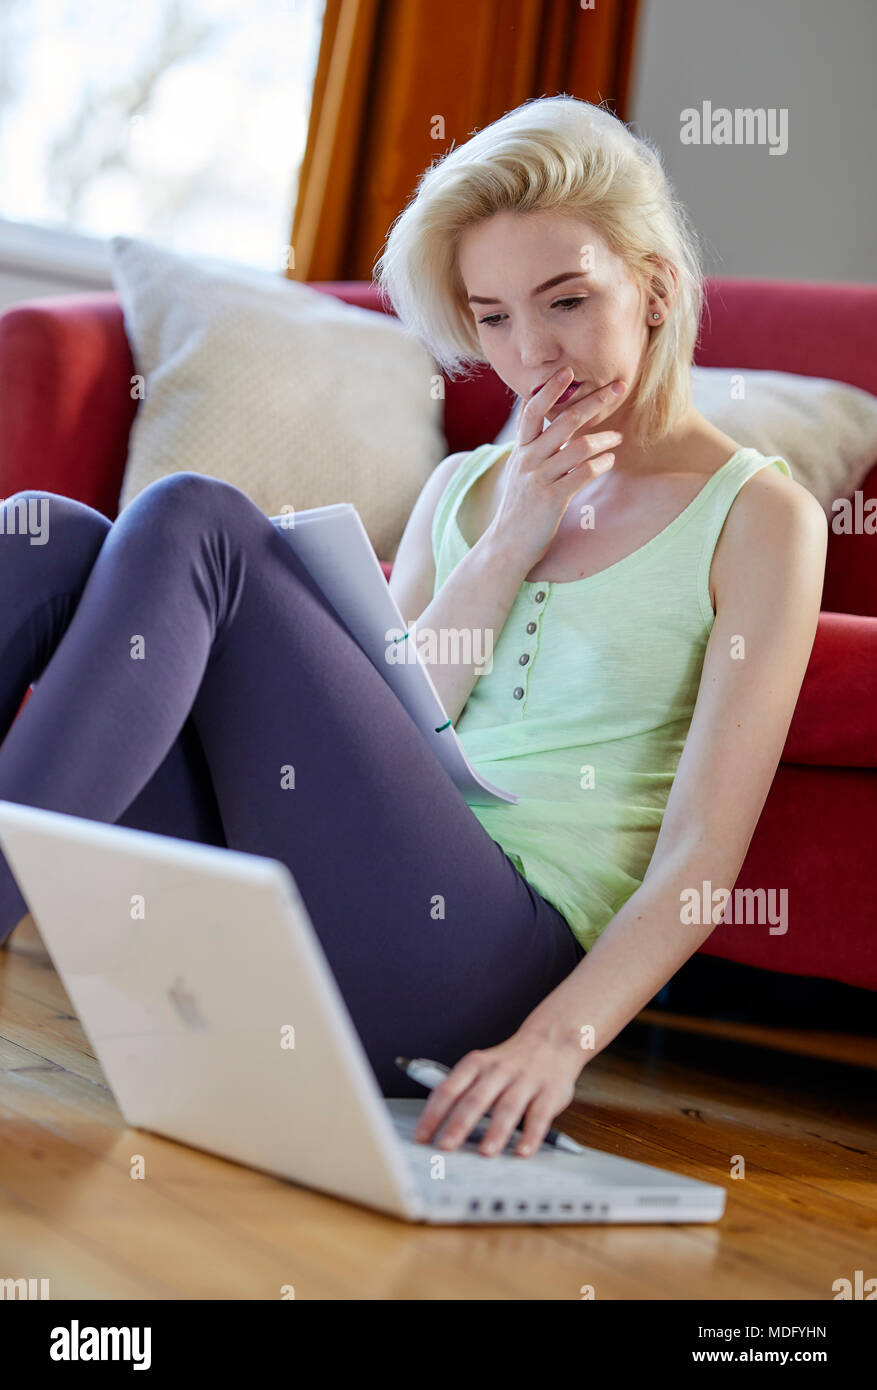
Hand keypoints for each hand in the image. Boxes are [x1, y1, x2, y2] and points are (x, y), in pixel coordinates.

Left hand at [411, 1031, 583, 1157]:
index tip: (421, 1138)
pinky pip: (539, 1115)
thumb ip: (463, 1091)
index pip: (449, 1089)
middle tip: (445, 1148)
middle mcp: (499, 1071)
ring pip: (508, 1106)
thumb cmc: (508, 1063)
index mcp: (476, 1064)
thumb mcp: (481, 1066)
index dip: (433, 1114)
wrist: (551, 1040)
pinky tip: (523, 1151)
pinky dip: (531, 1135)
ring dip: (496, 1130)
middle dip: (459, 1125)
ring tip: (485, 1153)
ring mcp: (525, 1080)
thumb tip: (436, 1127)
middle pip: (475, 1099)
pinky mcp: (549, 1092)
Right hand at [484, 372, 625, 575]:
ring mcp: (539, 479)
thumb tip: (543, 419)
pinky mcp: (552, 499)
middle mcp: (527, 460)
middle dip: (594, 401)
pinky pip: (583, 473)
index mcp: (520, 450)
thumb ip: (532, 445)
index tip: (568, 371)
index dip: (550, 389)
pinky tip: (609, 462)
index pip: (533, 410)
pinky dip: (601, 464)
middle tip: (616, 388)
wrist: (507, 545)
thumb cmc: (520, 507)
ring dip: (605, 438)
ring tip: (618, 436)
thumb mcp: (520, 471)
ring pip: (579, 446)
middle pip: (564, 421)